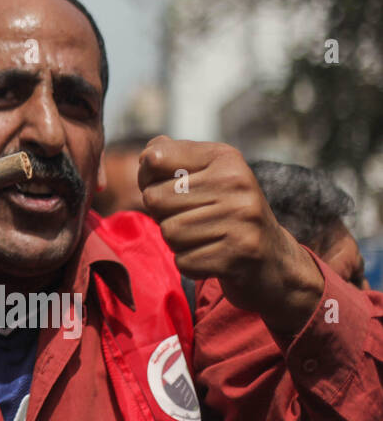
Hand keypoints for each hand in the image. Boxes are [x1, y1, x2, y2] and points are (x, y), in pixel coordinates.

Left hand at [138, 136, 324, 334]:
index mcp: (224, 157)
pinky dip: (191, 264)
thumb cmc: (226, 212)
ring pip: (168, 232)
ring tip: (205, 238)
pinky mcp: (241, 252)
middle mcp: (237, 182)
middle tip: (192, 219)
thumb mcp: (206, 175)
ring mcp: (242, 218)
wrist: (274, 260)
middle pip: (155, 199)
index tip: (169, 189)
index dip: (148, 179)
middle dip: (162, 215)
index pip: (154, 159)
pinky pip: (184, 261)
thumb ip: (172, 158)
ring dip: (178, 242)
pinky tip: (213, 257)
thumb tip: (147, 156)